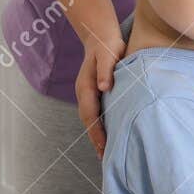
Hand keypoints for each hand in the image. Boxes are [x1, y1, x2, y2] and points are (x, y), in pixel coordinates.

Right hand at [76, 33, 125, 158]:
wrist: (100, 35)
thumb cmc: (107, 44)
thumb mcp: (109, 53)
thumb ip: (106, 70)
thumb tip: (104, 88)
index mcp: (86, 86)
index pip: (90, 115)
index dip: (97, 132)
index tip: (104, 147)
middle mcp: (84, 92)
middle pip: (88, 121)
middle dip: (96, 140)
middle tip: (106, 159)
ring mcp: (88, 93)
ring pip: (91, 119)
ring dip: (98, 135)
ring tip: (106, 154)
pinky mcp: (94, 92)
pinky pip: (96, 113)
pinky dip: (101, 125)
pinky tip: (109, 133)